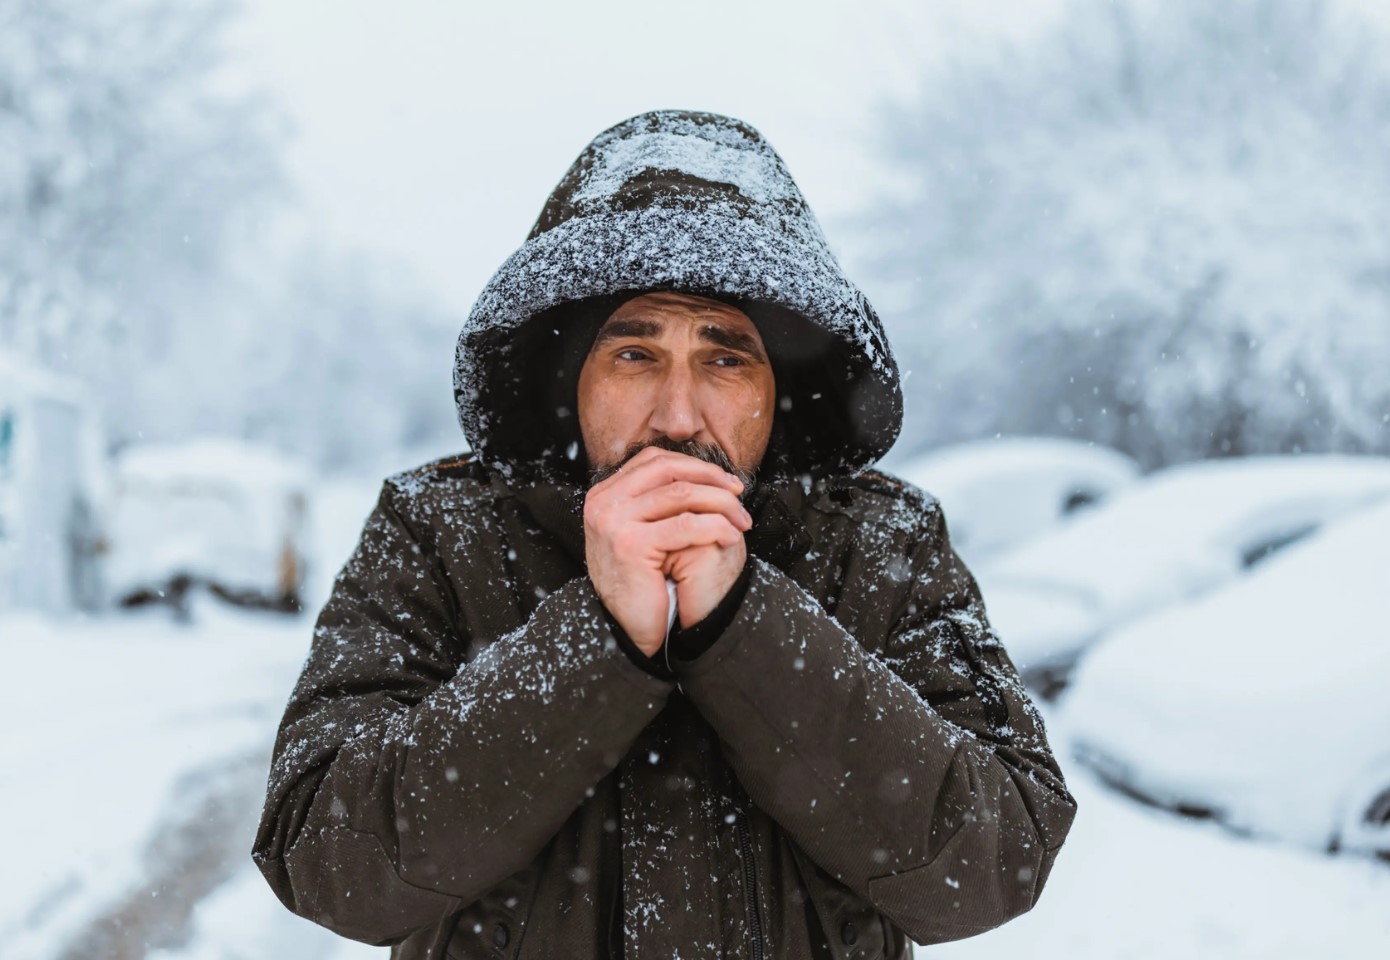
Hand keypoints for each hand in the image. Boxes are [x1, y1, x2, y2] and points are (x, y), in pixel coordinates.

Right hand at [584, 446, 750, 655]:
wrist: (628, 629)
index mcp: (604, 495)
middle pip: (667, 469)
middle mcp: (602, 503)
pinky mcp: (630, 544)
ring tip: (741, 519)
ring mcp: (612, 521)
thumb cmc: (642, 583)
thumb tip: (700, 472)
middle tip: (738, 494)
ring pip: (681, 494)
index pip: (654, 460)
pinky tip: (730, 537)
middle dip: (711, 478)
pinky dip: (715, 527)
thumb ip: (655, 501)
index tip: (724, 481)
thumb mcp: (641, 532)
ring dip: (720, 503)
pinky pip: (685, 525)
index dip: (695, 465)